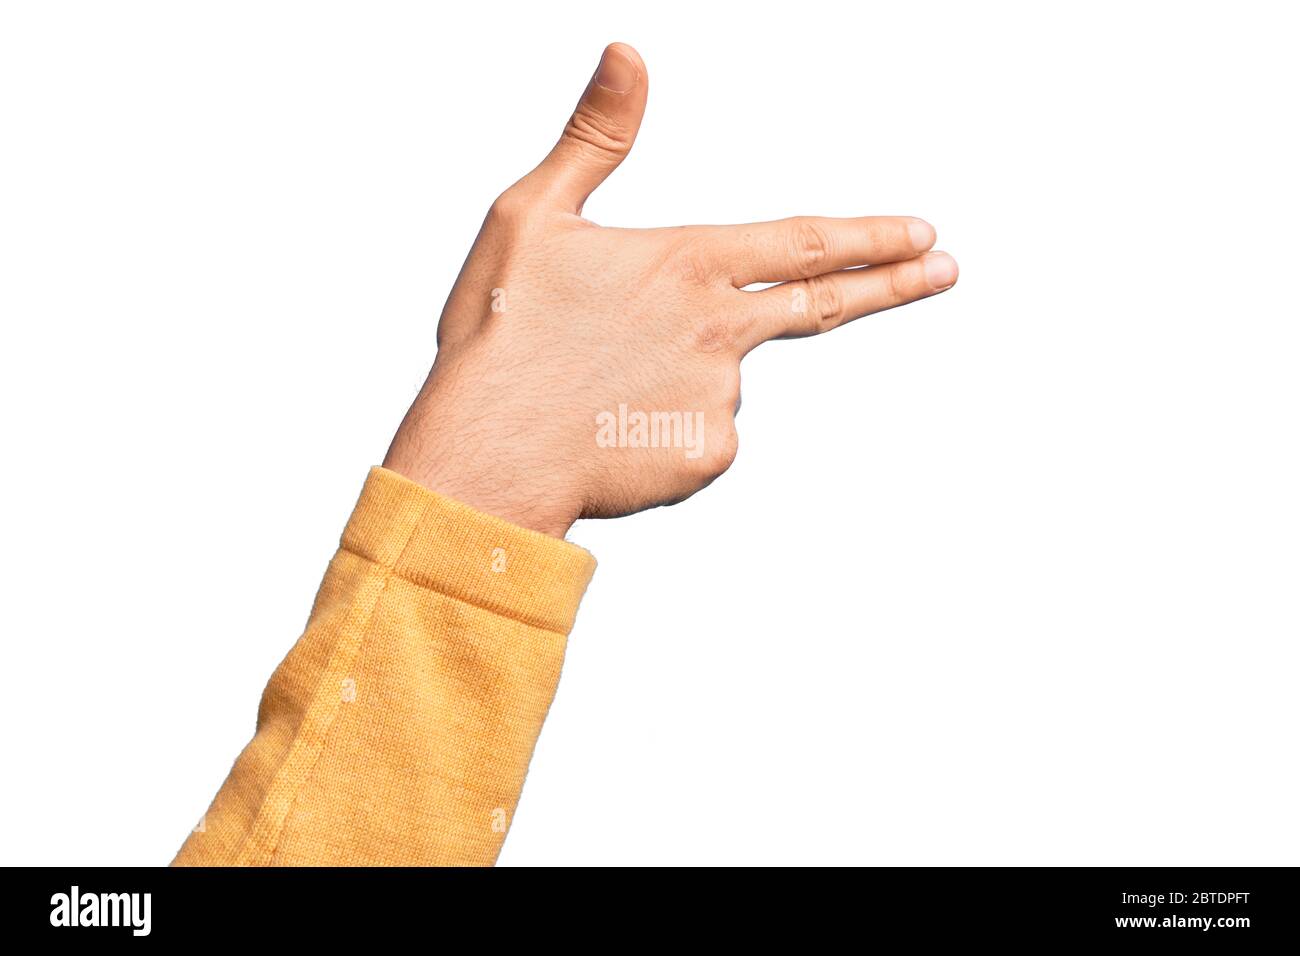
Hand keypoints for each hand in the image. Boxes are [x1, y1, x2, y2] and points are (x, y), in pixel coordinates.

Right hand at [384, 43, 957, 537]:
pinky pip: (698, 434)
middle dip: (893, 283)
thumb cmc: (503, 333)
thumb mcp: (533, 214)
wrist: (486, 451)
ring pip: (719, 378)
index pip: (805, 242)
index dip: (869, 236)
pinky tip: (609, 427)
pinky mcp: (706, 457)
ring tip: (600, 386)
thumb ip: (595, 138)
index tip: (922, 232)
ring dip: (680, 375)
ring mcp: (720, 397)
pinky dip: (664, 425)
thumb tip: (626, 55)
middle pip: (824, 301)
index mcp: (689, 263)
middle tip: (946, 269)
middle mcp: (723, 330)